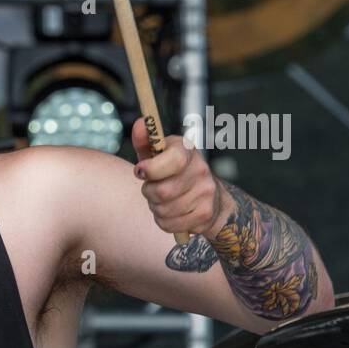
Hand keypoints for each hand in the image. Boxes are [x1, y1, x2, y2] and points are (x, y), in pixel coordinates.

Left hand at [130, 117, 226, 237]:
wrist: (209, 198)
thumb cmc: (172, 173)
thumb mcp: (158, 155)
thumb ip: (146, 141)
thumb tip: (140, 123)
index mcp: (186, 150)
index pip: (172, 160)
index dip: (151, 169)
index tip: (139, 171)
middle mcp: (201, 169)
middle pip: (162, 192)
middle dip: (149, 194)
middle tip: (152, 190)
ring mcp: (206, 193)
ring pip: (164, 210)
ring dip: (156, 208)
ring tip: (163, 201)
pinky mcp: (205, 214)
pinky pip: (170, 224)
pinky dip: (164, 222)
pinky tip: (172, 213)